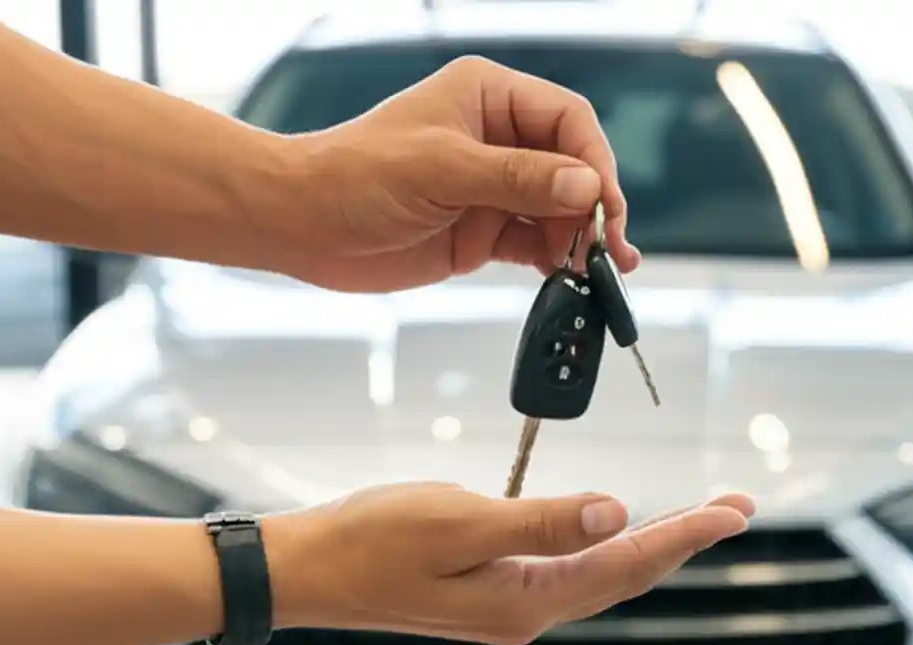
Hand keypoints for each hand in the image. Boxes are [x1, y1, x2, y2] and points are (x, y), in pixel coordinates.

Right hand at [262, 483, 752, 644]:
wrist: (307, 570)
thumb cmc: (370, 540)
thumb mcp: (458, 523)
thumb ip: (540, 520)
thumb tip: (616, 512)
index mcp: (523, 600)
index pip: (624, 563)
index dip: (685, 535)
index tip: (734, 511)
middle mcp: (525, 611)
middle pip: (622, 574)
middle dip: (683, 540)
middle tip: (734, 508)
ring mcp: (507, 604)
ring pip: (598, 573)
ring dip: (650, 544)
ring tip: (696, 520)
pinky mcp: (489, 589)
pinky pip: (566, 569)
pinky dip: (603, 546)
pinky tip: (613, 531)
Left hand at [280, 55, 639, 292]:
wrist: (302, 225)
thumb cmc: (353, 176)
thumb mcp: (440, 169)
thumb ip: (516, 179)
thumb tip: (585, 186)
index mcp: (488, 97)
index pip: (566, 120)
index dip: (593, 161)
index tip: (603, 204)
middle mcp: (497, 138)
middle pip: (572, 168)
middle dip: (595, 207)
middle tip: (609, 248)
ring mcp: (493, 187)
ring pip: (560, 210)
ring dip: (583, 239)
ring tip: (603, 272)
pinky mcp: (483, 231)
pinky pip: (536, 243)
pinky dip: (558, 261)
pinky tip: (575, 279)